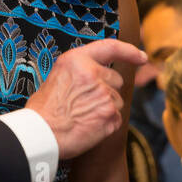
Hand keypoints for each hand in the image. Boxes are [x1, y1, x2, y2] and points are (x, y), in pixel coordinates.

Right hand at [26, 38, 146, 159]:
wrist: (40, 134)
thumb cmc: (43, 109)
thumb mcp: (57, 76)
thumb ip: (79, 71)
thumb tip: (96, 76)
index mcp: (77, 60)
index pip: (111, 47)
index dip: (130, 52)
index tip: (141, 57)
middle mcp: (93, 74)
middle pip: (115, 80)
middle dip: (106, 90)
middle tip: (85, 102)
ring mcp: (104, 95)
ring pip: (116, 101)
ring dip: (105, 108)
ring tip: (83, 116)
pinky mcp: (110, 115)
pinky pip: (116, 118)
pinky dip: (106, 124)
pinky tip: (88, 126)